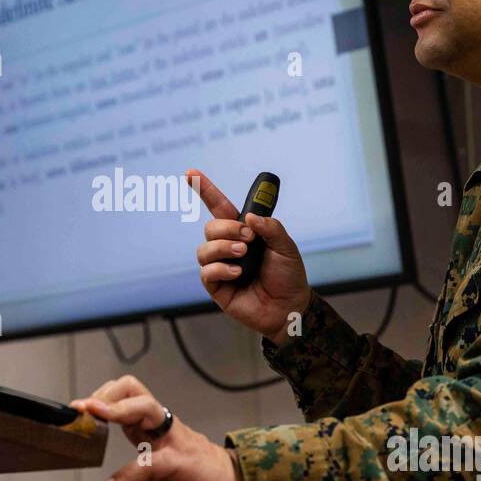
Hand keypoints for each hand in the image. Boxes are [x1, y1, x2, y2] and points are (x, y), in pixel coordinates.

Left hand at [71, 375, 250, 480]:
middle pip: (133, 388)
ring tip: (95, 417)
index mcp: (153, 427)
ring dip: (116, 409)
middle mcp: (162, 425)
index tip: (78, 410)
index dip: (100, 399)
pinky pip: (151, 460)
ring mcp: (173, 439)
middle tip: (84, 409)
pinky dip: (128, 473)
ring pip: (145, 406)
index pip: (125, 395)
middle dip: (105, 394)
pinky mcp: (183, 461)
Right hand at [187, 168, 309, 344]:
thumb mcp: (286, 247)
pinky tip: (238, 273)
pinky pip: (206, 271)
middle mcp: (228, 247)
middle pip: (211, 227)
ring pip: (205, 248)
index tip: (190, 173)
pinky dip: (221, 268)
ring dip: (224, 247)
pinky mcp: (217, 286)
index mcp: (243, 232)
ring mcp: (221, 266)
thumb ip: (270, 227)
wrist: (290, 307)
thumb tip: (248, 217)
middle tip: (249, 237)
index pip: (219, 207)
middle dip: (228, 228)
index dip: (204, 189)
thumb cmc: (288, 276)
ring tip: (243, 254)